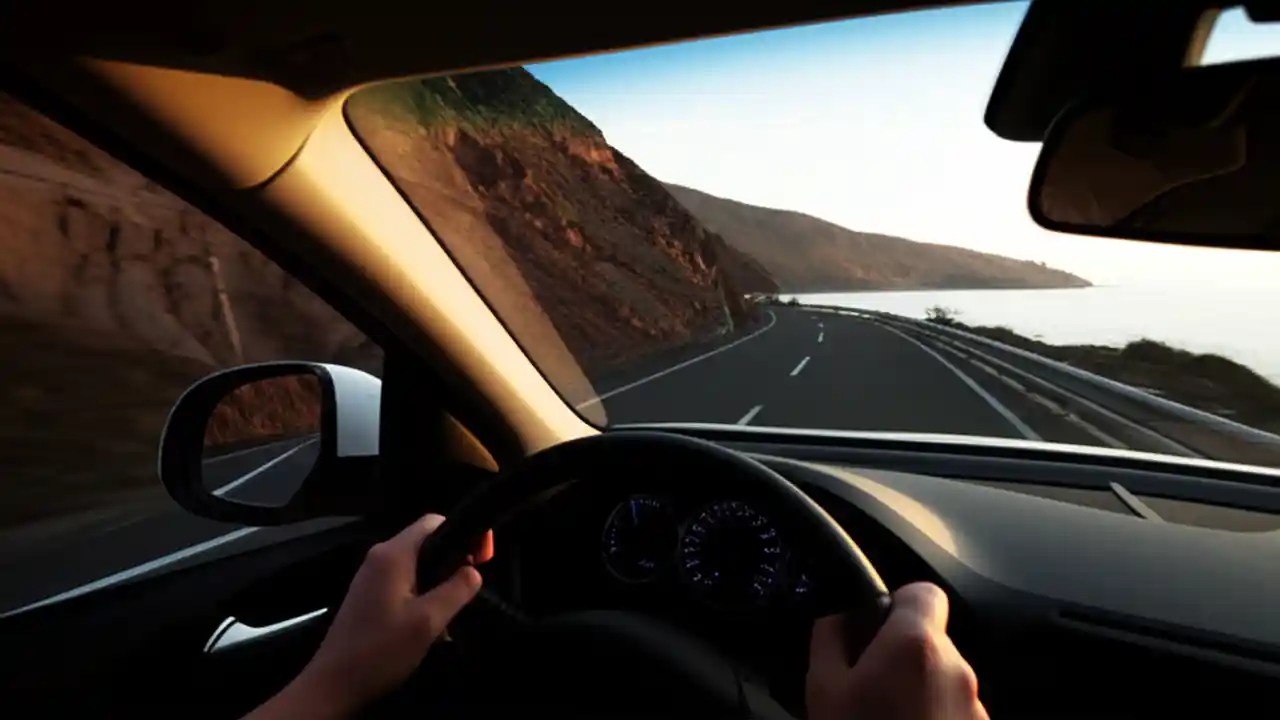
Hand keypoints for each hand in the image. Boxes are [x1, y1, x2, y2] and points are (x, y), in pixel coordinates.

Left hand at [247, 513, 493, 719]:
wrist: (333, 685)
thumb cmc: (380, 650)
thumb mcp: (428, 621)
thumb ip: (456, 590)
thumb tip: (474, 571)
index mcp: (393, 554)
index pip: (434, 522)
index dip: (462, 534)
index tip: (481, 560)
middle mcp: (380, 557)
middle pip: (427, 544)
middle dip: (451, 565)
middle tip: (465, 594)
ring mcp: (371, 577)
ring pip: (418, 567)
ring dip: (438, 587)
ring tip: (447, 618)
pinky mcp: (369, 596)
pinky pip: (404, 584)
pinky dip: (421, 598)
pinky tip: (427, 627)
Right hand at [806, 582, 986, 719]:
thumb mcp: (822, 688)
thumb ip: (830, 637)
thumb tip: (840, 615)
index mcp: (915, 645)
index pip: (923, 591)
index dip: (897, 602)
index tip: (876, 626)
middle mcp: (956, 669)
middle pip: (931, 640)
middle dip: (900, 655)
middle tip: (867, 687)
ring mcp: (974, 707)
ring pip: (942, 679)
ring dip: (918, 691)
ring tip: (885, 719)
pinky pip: (952, 711)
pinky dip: (932, 718)